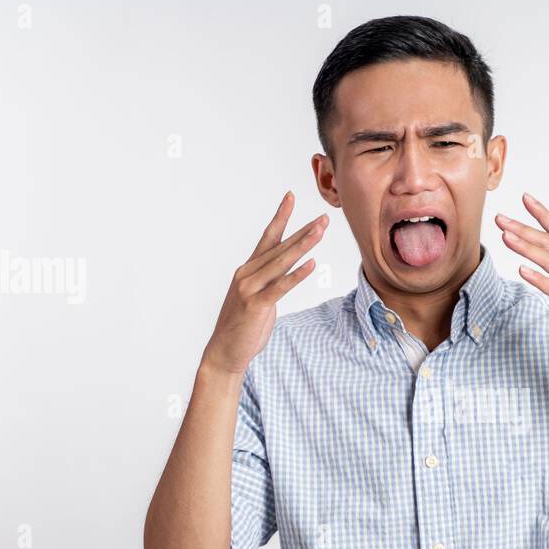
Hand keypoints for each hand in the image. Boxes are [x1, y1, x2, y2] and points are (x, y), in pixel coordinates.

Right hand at [201, 191, 326, 375]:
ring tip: (320, 231)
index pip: (268, 237)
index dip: (280, 216)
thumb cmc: (243, 327)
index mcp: (248, 269)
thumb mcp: (258, 298)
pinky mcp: (257, 305)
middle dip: (303, 231)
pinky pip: (280, 286)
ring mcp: (250, 288)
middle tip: (324, 217)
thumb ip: (269, 282)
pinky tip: (311, 264)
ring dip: (303, 245)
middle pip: (280, 246)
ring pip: (281, 262)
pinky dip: (297, 275)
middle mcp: (247, 273)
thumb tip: (284, 273)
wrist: (225, 352)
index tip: (290, 196)